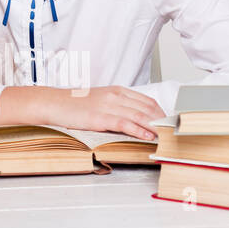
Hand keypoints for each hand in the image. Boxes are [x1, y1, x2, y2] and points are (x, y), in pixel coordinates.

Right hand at [44, 85, 163, 140]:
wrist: (55, 103)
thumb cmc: (76, 104)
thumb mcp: (101, 99)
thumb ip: (119, 105)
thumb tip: (138, 119)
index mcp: (117, 90)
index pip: (148, 101)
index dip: (162, 113)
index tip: (170, 124)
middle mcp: (115, 96)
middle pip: (148, 109)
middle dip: (163, 122)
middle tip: (174, 133)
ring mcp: (108, 106)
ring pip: (140, 116)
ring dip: (156, 127)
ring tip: (166, 137)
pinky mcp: (100, 117)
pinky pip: (125, 123)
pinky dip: (139, 131)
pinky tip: (148, 137)